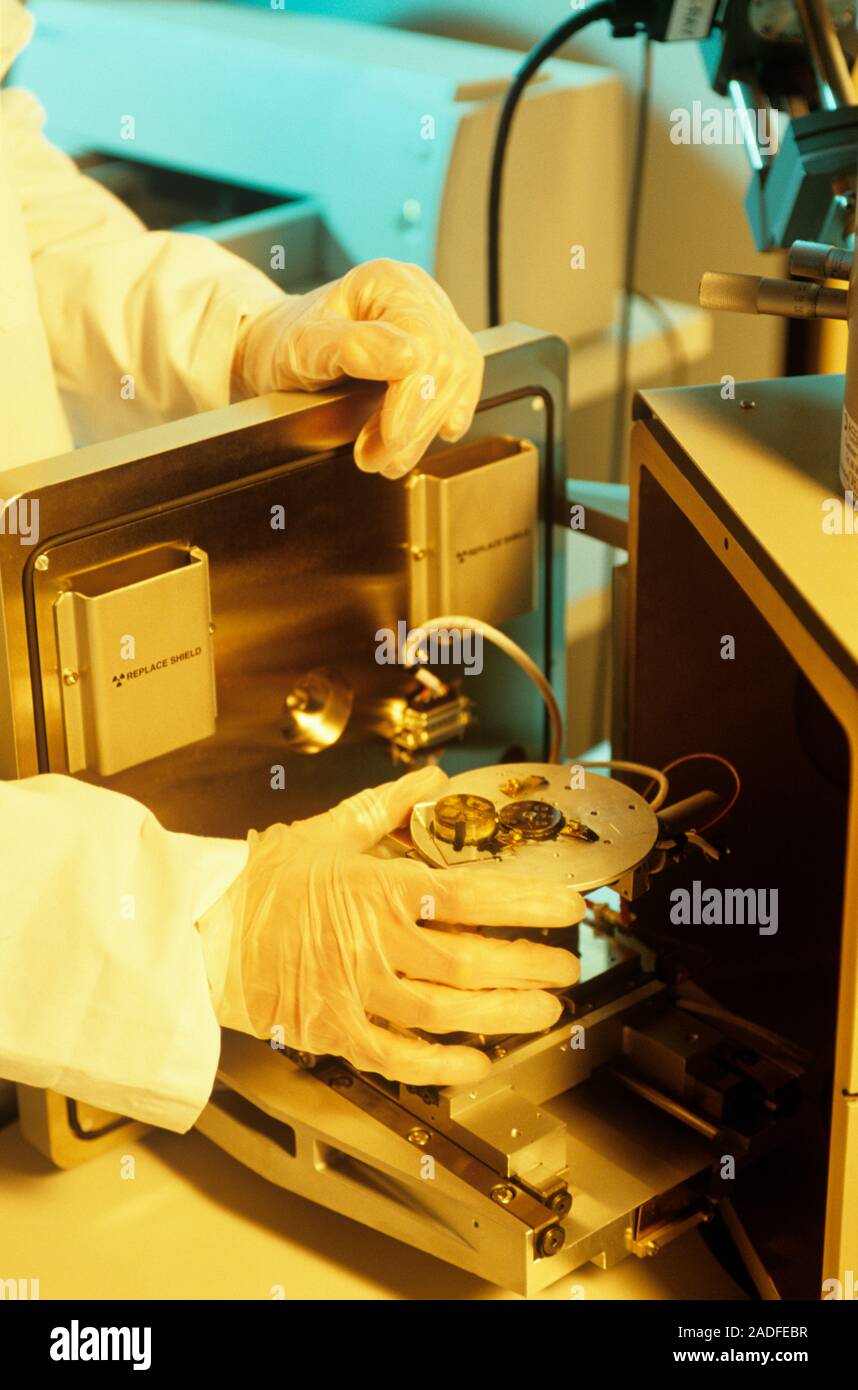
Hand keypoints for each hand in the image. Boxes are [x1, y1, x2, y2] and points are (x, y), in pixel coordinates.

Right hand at [211, 766, 582, 1084]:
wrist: (203, 930)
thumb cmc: (265, 881)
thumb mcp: (327, 831)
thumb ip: (387, 807)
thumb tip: (430, 778)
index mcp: (378, 889)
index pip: (473, 899)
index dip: (529, 906)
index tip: (567, 908)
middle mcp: (375, 943)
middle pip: (472, 963)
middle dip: (531, 967)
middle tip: (565, 966)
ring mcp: (356, 992)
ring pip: (448, 1014)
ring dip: (505, 1014)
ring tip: (542, 1010)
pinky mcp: (336, 1032)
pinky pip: (399, 1057)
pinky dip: (444, 1066)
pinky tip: (478, 1061)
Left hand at [232, 259, 483, 479]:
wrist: (279, 348)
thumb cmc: (286, 344)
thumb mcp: (303, 347)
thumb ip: (351, 348)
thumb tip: (406, 358)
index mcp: (387, 282)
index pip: (424, 342)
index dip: (412, 397)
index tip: (390, 439)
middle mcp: (418, 294)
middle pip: (445, 364)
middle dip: (415, 423)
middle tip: (379, 459)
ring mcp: (434, 319)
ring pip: (458, 377)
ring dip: (426, 429)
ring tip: (389, 458)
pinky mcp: (441, 346)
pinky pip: (462, 382)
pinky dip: (447, 414)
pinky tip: (430, 435)